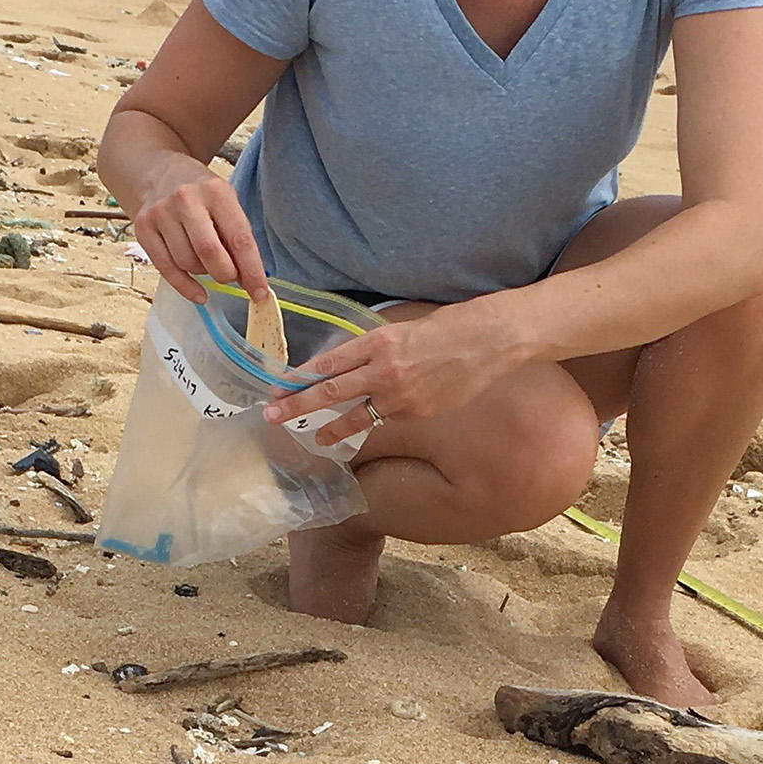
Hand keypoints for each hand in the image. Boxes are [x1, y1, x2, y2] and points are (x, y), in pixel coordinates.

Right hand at [131, 158, 267, 303]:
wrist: (157, 171)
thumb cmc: (200, 191)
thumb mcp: (225, 201)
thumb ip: (237, 236)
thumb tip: (249, 279)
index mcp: (216, 191)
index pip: (239, 238)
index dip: (252, 270)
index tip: (260, 293)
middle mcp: (186, 199)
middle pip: (210, 253)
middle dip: (226, 274)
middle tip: (231, 276)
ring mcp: (161, 213)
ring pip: (188, 263)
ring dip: (204, 273)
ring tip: (207, 261)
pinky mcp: (143, 228)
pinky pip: (166, 269)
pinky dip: (186, 287)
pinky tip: (199, 293)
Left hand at [265, 300, 530, 446]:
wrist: (490, 340)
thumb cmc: (449, 326)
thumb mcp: (404, 328)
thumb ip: (375, 348)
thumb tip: (349, 366)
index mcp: (377, 340)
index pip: (328, 363)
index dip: (300, 377)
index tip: (279, 386)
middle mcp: (384, 369)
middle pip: (330, 392)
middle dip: (297, 405)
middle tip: (272, 414)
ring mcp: (400, 395)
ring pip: (356, 415)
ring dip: (330, 428)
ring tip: (313, 436)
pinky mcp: (418, 413)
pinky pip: (387, 418)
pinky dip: (373, 420)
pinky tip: (364, 425)